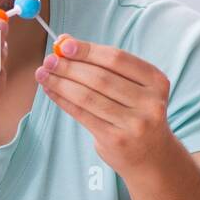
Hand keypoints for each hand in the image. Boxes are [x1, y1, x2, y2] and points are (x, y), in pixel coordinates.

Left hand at [35, 35, 173, 178]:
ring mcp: (134, 123)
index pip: (116, 59)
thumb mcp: (135, 88)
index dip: (88, 50)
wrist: (152, 156)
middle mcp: (150, 102)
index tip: (65, 44)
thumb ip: (105, 66)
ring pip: (88, 97)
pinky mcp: (116, 140)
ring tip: (43, 74)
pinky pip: (82, 115)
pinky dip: (63, 100)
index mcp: (156, 81)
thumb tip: (66, 43)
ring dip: (61, 83)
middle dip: (70, 67)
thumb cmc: (136, 113)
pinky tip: (51, 90)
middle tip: (49, 60)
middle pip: (100, 77)